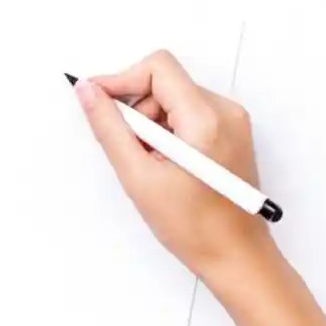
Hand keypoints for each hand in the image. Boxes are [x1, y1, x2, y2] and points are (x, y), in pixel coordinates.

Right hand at [74, 50, 276, 280]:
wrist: (238, 258)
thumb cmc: (194, 228)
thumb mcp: (139, 177)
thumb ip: (109, 127)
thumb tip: (88, 91)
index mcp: (206, 119)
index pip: (157, 67)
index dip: (122, 80)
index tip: (98, 102)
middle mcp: (225, 111)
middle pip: (164, 83)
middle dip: (138, 112)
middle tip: (134, 153)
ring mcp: (233, 121)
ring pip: (174, 99)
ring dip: (152, 125)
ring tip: (153, 166)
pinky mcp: (232, 132)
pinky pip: (189, 113)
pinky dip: (169, 132)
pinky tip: (168, 165)